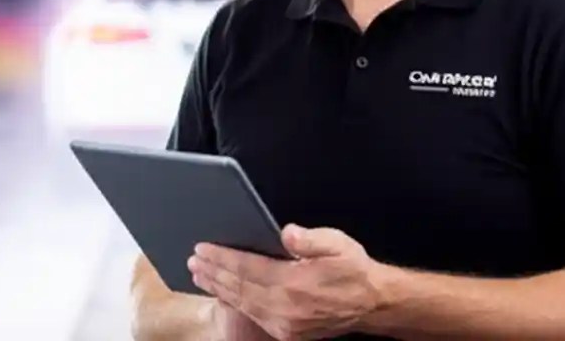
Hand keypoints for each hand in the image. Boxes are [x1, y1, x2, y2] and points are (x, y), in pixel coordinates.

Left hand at [189, 224, 384, 340]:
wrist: (372, 303)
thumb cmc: (353, 269)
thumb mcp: (337, 244)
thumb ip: (309, 239)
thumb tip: (285, 233)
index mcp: (294, 284)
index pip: (247, 268)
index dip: (222, 257)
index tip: (202, 248)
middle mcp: (285, 307)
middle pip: (238, 287)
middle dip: (213, 272)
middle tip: (193, 259)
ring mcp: (284, 323)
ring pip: (242, 303)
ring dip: (218, 288)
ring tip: (198, 274)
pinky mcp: (286, 333)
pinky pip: (253, 315)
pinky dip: (234, 302)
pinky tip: (223, 293)